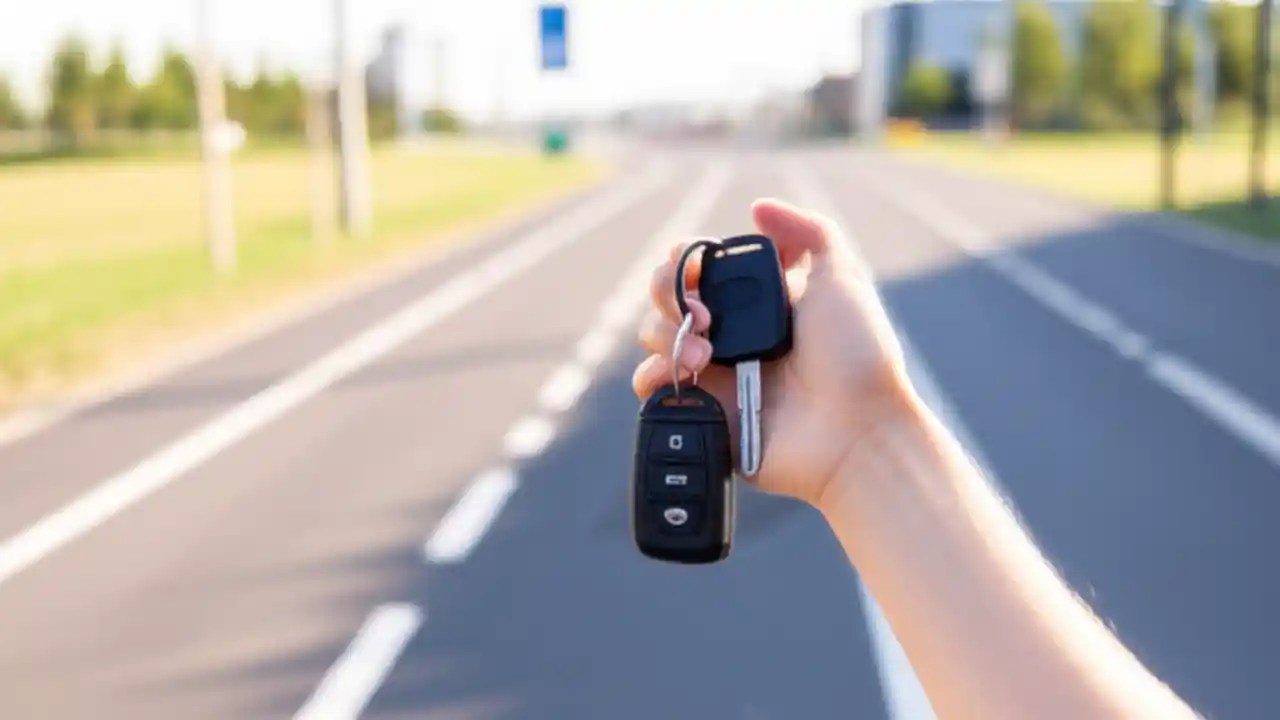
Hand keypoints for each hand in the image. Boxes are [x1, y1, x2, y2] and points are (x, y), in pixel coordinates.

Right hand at [633, 199, 910, 506]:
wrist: (855, 431)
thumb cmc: (857, 357)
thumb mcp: (844, 280)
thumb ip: (810, 232)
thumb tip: (758, 208)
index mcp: (758, 300)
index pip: (698, 265)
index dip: (687, 259)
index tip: (700, 268)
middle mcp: (731, 332)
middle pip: (666, 295)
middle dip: (670, 292)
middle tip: (703, 314)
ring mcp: (714, 373)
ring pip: (655, 335)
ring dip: (667, 333)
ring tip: (707, 355)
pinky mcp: (703, 411)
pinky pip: (654, 388)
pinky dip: (654, 375)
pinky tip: (681, 373)